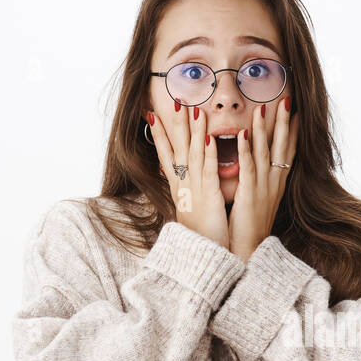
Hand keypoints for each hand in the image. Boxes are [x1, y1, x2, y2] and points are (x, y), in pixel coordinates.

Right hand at [148, 102, 228, 247]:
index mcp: (178, 189)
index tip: (151, 115)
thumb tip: (179, 180)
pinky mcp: (209, 198)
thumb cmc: (199, 237)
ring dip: (193, 131)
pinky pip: (208, 171)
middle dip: (175, 125)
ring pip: (192, 155)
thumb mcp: (188, 210)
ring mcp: (194, 191)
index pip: (165, 156)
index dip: (158, 136)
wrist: (201, 259)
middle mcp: (183, 187)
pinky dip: (208, 153)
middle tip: (174, 102)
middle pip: (176, 150)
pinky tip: (209, 137)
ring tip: (193, 109)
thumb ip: (186, 192)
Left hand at [228, 96, 296, 260]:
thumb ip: (260, 183)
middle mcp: (274, 182)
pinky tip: (244, 133)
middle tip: (287, 99)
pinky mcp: (250, 194)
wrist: (251, 251)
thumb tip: (260, 172)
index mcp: (277, 183)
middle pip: (282, 146)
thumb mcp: (260, 201)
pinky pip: (248, 167)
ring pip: (265, 152)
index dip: (293, 131)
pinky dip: (246, 150)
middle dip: (284, 122)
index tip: (297, 112)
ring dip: (265, 128)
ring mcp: (264, 187)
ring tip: (265, 107)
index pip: (288, 151)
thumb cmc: (251, 228)